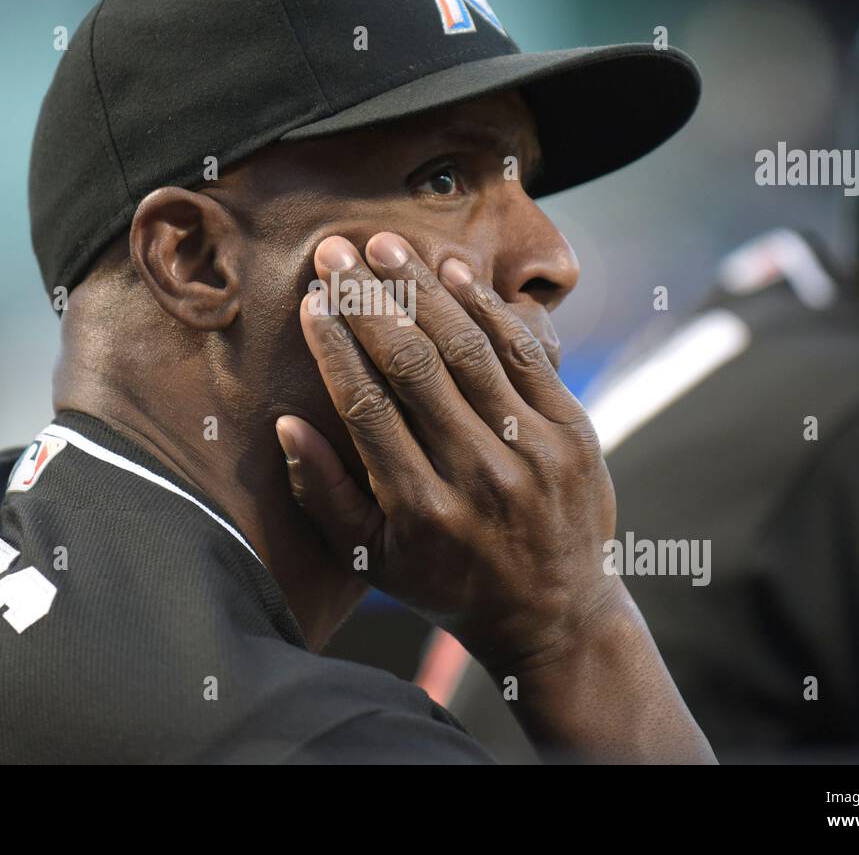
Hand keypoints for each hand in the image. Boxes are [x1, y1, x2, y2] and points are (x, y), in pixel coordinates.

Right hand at [276, 231, 619, 675]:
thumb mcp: (373, 560)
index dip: (335, 347)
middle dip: (368, 301)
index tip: (312, 301)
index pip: (366, 408)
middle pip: (413, 367)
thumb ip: (325, 495)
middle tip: (335, 252)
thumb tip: (286, 425)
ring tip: (385, 246)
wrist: (555, 611)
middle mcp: (478, 476)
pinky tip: (452, 271)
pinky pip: (523, 355)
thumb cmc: (447, 582)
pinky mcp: (573, 431)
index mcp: (421, 510)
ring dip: (422, 289)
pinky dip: (488, 308)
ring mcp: (532, 450)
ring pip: (467, 349)